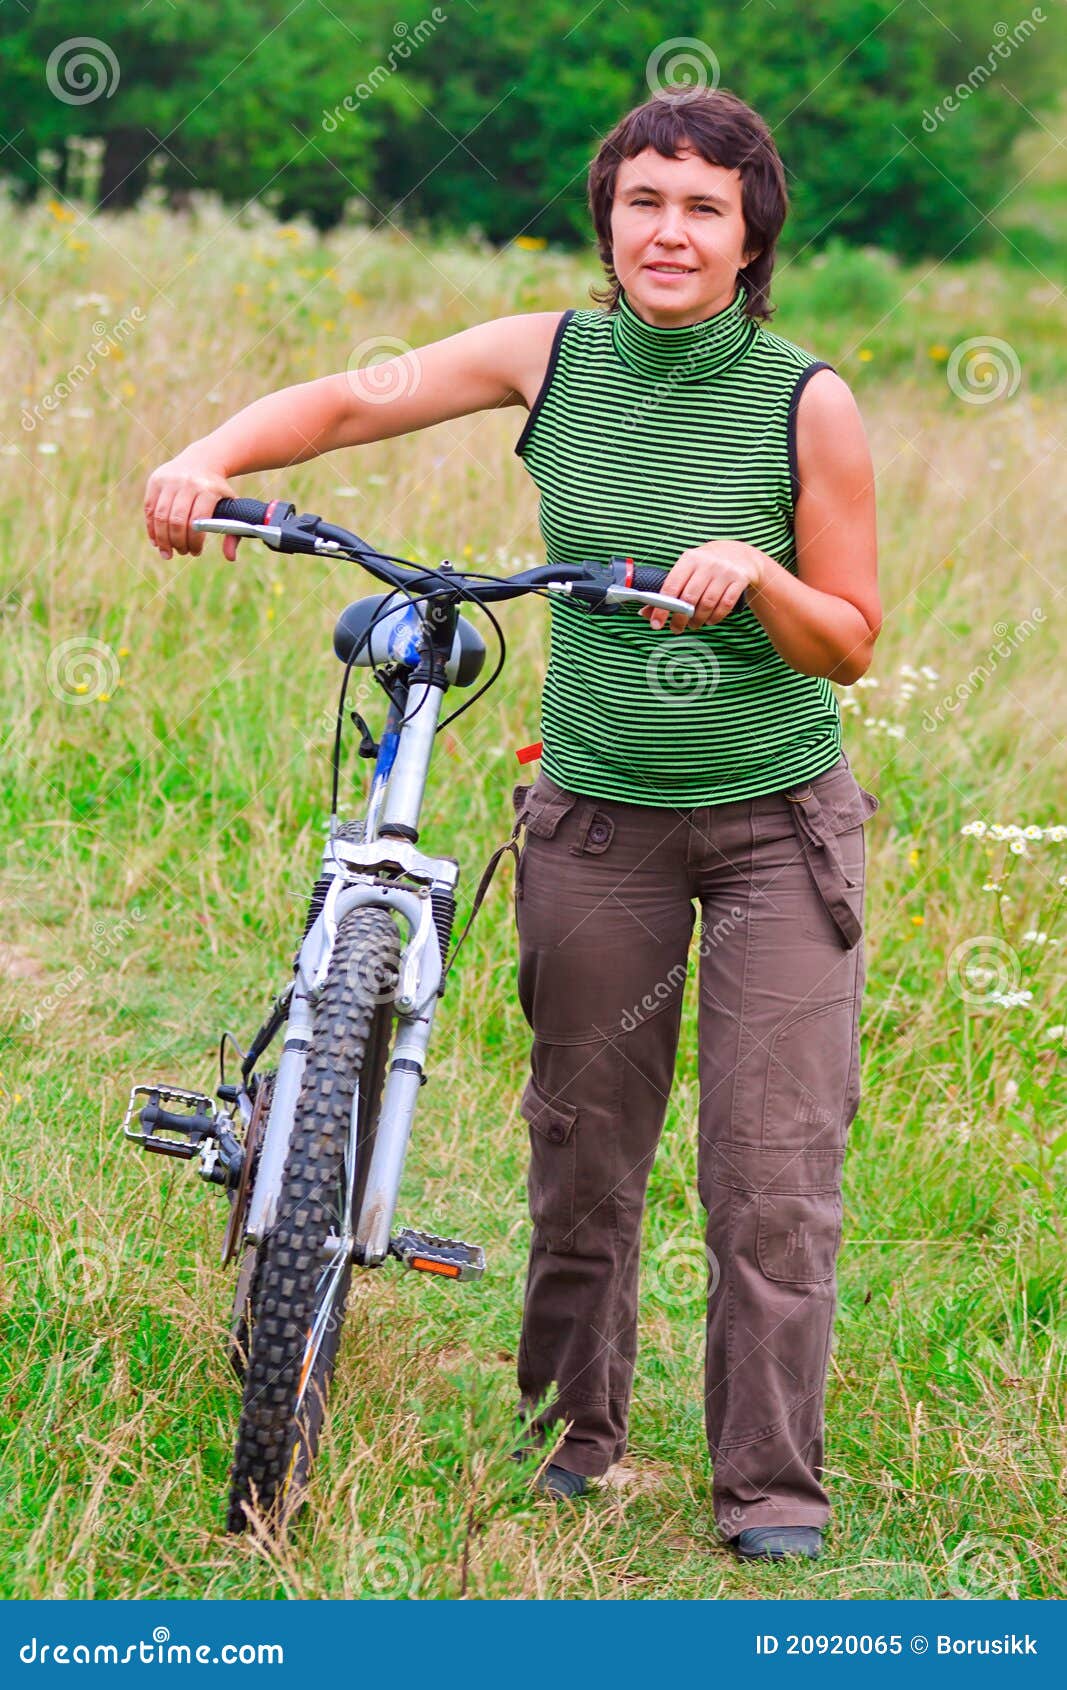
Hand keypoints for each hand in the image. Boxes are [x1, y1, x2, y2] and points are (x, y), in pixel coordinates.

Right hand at [144, 456, 240, 560]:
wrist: (202, 460)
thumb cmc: (217, 490)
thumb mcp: (231, 506)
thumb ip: (233, 532)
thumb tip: (230, 558)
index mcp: (208, 490)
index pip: (197, 522)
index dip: (194, 541)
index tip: (195, 552)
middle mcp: (188, 483)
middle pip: (177, 521)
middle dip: (177, 542)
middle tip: (181, 552)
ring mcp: (169, 480)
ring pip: (161, 516)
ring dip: (162, 539)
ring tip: (167, 552)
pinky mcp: (155, 480)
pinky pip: (150, 509)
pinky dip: (151, 528)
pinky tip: (156, 541)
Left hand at [639, 540, 768, 631]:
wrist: (741, 555)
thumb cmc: (706, 566)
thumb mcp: (688, 570)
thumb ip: (669, 590)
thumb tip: (645, 613)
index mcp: (689, 558)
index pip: (671, 587)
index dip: (662, 609)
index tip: (656, 625)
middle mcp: (707, 562)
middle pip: (689, 598)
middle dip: (680, 619)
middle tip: (676, 628)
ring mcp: (724, 571)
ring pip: (707, 604)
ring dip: (698, 620)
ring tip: (693, 625)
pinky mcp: (739, 579)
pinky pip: (725, 605)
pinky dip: (715, 617)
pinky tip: (709, 620)